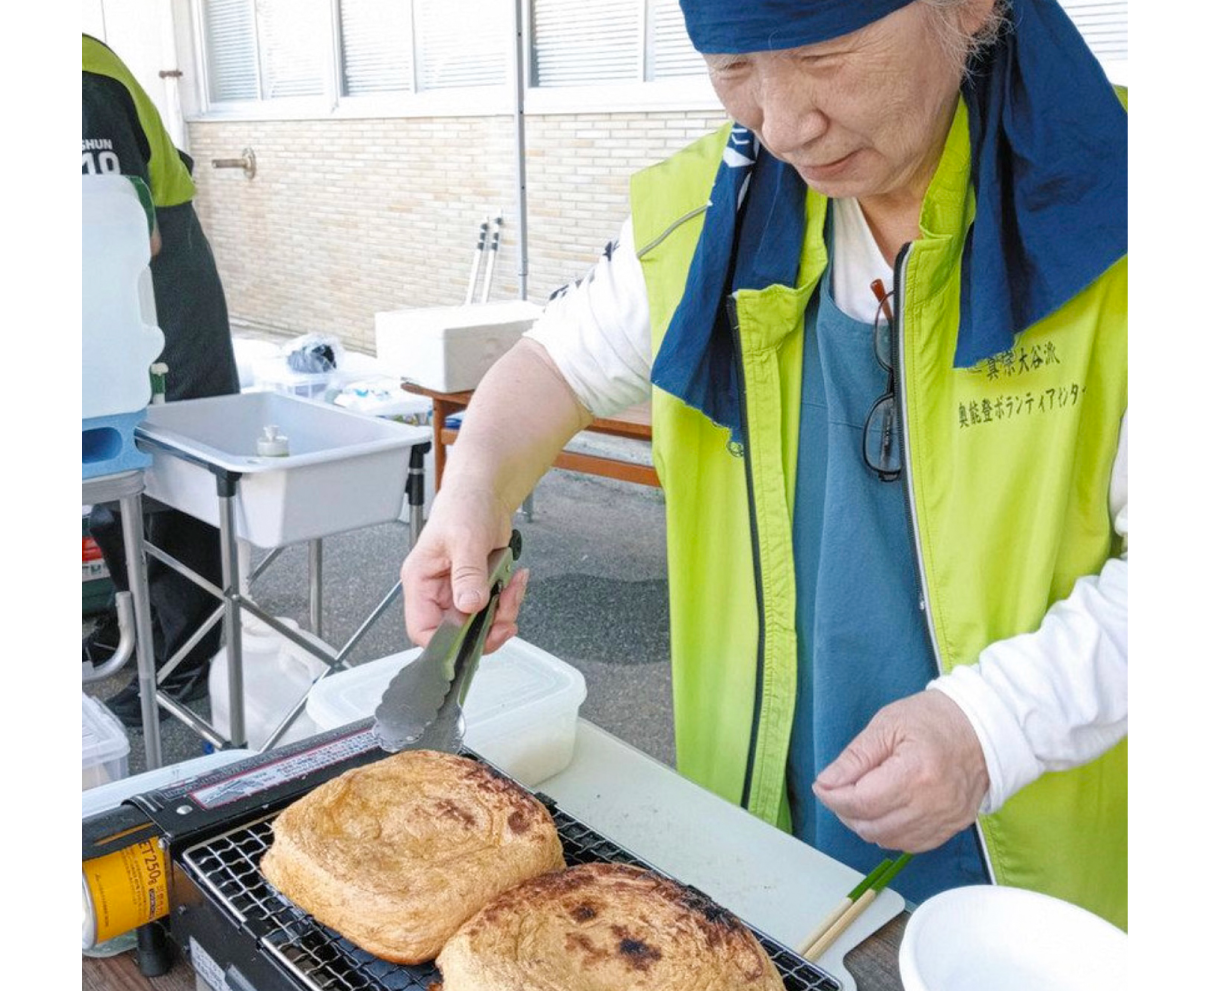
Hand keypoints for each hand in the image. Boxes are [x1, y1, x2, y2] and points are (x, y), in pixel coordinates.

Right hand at [400, 486, 527, 652]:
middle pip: (456, 633)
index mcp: (420, 582)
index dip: (445, 643)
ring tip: (513, 589)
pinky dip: (509, 601)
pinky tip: (515, 581)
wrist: (485, 493)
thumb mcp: (465, 540)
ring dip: (502, 613)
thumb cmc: (463, 506)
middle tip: (505, 618)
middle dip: (485, 629)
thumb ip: (467, 574)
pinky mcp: (479, 588)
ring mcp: (459, 592)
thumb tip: (469, 605)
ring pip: (479, 624)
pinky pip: (494, 609)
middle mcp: (437, 592)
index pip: (422, 630)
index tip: (473, 638)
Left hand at [812, 691, 988, 852]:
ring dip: (865, 824)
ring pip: (887, 840)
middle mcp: (932, 804)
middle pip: (872, 826)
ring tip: (860, 798)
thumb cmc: (935, 719)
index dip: (833, 797)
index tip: (822, 786)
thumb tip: (826, 782)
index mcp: (916, 773)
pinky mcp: (951, 828)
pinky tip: (884, 811)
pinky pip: (909, 845)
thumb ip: (855, 757)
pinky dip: (889, 832)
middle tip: (837, 789)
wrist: (983, 728)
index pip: (862, 802)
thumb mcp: (887, 725)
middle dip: (845, 811)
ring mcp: (945, 820)